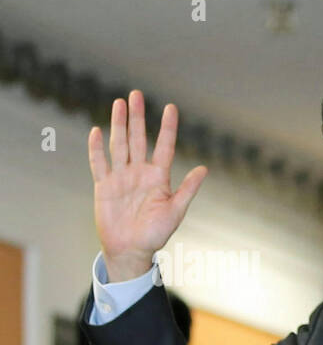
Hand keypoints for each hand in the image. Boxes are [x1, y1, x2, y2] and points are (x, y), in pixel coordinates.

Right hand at [88, 90, 206, 281]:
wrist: (131, 250)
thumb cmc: (155, 234)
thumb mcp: (176, 211)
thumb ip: (187, 190)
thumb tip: (204, 169)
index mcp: (159, 178)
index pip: (164, 146)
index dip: (167, 127)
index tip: (171, 107)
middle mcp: (139, 173)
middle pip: (138, 139)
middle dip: (137, 117)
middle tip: (136, 94)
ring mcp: (121, 177)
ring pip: (119, 145)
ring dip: (118, 124)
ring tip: (119, 103)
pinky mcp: (104, 186)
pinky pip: (99, 163)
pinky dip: (96, 148)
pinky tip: (97, 131)